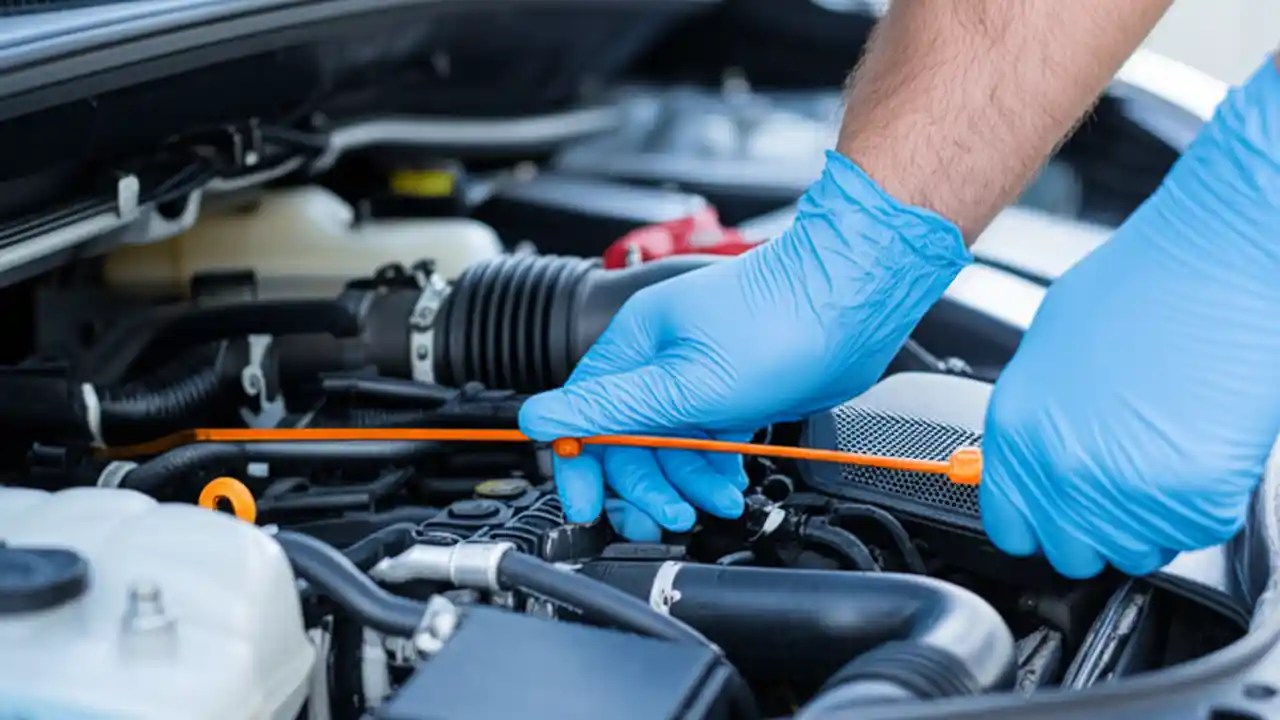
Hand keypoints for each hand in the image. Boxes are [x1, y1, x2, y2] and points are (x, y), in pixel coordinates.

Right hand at [520, 152, 969, 538]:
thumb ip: (610, 409)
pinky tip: (726, 488)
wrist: (854, 302)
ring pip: (667, 447)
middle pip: (625, 439)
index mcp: (633, 348)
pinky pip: (704, 444)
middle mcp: (658, 361)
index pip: (582, 414)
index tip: (586, 506)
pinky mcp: (730, 393)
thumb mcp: (683, 384)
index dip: (579, 464)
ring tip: (709, 506)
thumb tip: (539, 417)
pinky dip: (712, 471)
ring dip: (683, 484)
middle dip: (640, 485)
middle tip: (660, 518)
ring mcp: (695, 378)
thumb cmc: (779, 325)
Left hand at [981, 59, 1279, 577]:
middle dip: (1098, 527)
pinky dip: (1205, 501)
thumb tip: (1044, 451)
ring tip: (1166, 452)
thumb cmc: (1143, 285)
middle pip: (1073, 551)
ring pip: (1137, 550)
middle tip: (1126, 480)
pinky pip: (1197, 530)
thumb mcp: (1051, 349)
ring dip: (1152, 518)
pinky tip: (1201, 446)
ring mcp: (1127, 492)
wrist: (1219, 260)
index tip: (1059, 517)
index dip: (1040, 524)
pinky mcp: (1194, 497)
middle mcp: (1061, 471)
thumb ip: (1039, 419)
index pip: (1010, 527)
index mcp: (1017, 432)